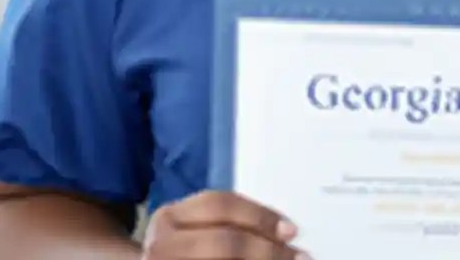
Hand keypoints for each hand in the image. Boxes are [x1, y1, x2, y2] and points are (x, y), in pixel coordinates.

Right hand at [142, 191, 307, 259]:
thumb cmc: (183, 251)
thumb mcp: (195, 229)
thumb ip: (230, 224)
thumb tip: (284, 230)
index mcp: (169, 216)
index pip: (220, 205)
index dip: (259, 216)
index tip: (291, 230)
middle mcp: (161, 243)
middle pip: (225, 241)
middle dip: (267, 250)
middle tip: (298, 257)